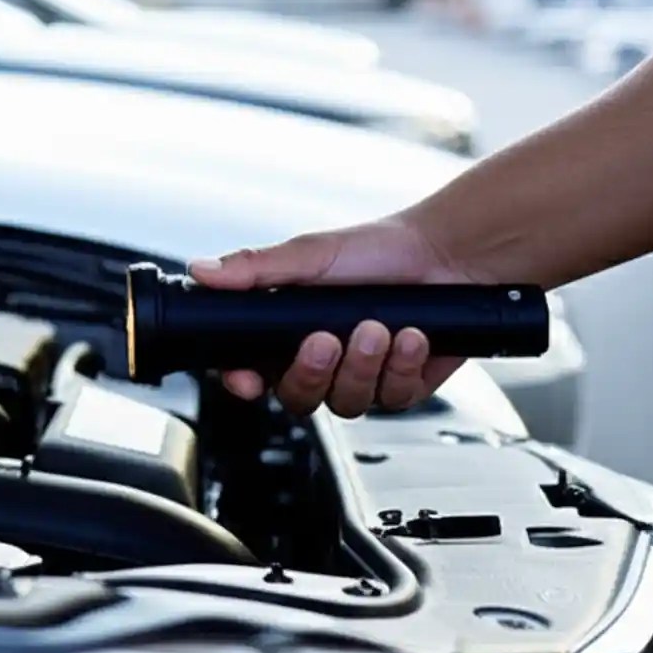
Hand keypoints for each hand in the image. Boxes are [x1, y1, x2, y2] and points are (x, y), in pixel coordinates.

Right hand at [188, 217, 480, 417]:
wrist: (449, 254)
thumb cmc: (380, 250)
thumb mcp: (310, 255)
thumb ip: (255, 269)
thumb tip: (202, 271)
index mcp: (288, 332)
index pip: (251, 371)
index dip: (244, 381)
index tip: (247, 376)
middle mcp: (321, 360)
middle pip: (297, 397)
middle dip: (312, 371)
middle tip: (326, 339)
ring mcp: (361, 377)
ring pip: (346, 402)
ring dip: (363, 365)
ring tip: (379, 326)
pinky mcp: (400, 386)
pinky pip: (392, 399)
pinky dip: (401, 367)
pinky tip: (412, 336)